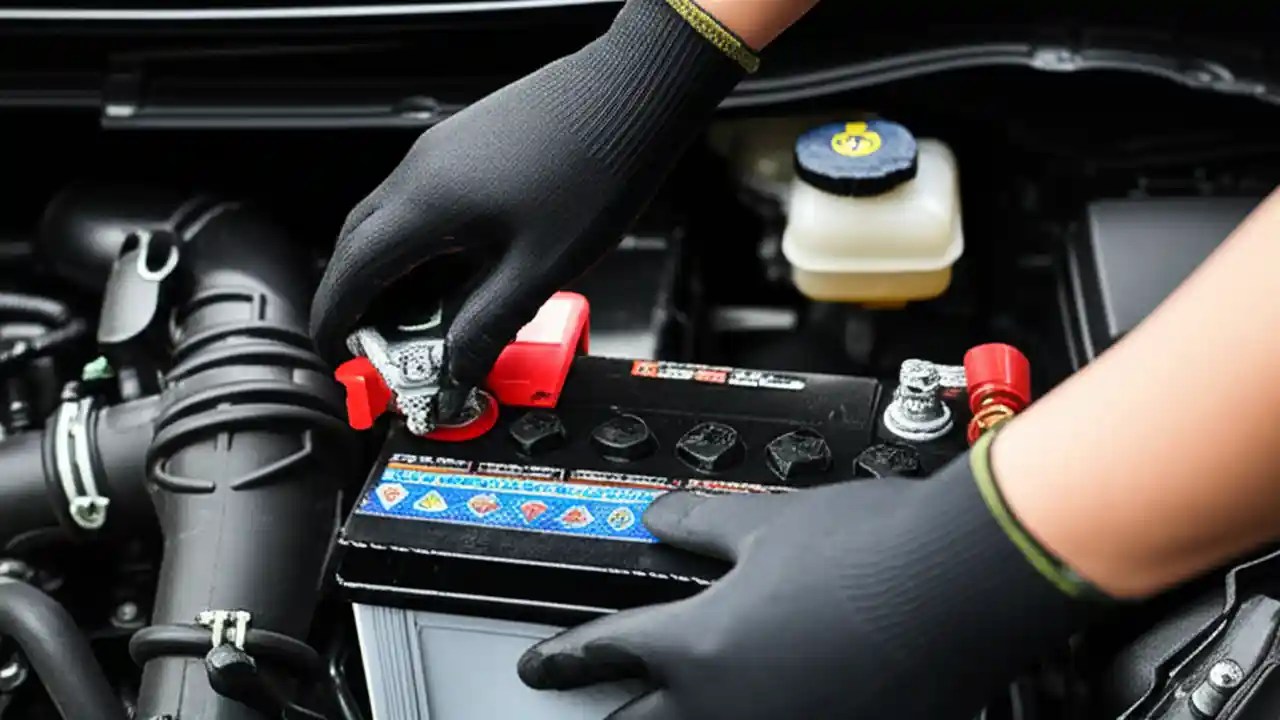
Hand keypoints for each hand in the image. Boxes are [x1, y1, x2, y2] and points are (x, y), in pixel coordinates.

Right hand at [310, 0, 747, 383]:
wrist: (632, 94)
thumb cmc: (594, 170)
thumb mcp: (540, 269)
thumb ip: (488, 324)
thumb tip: (456, 369)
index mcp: (427, 203)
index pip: (352, 270)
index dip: (336, 319)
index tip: (338, 354)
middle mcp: (420, 170)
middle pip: (357, 243)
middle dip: (355, 298)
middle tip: (375, 346)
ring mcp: (441, 149)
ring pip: (388, 219)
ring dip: (389, 270)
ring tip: (418, 319)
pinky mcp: (466, 142)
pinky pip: (420, 200)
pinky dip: (418, 243)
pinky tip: (453, 271)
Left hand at [517, 455, 1083, 719]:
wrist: (966, 585)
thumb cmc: (873, 550)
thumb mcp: (767, 521)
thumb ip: (700, 525)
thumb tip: (661, 517)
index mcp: (698, 646)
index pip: (603, 653)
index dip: (562, 660)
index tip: (541, 667)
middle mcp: (727, 707)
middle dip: (611, 715)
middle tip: (595, 706)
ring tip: (671, 707)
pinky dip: (752, 719)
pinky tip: (766, 704)